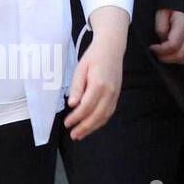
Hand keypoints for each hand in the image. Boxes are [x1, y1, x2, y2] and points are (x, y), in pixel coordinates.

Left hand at [64, 18, 125, 139]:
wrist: (111, 48)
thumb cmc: (93, 57)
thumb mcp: (80, 69)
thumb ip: (77, 87)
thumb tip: (72, 104)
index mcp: (99, 84)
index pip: (86, 106)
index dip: (76, 117)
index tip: (67, 123)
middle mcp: (109, 92)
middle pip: (96, 115)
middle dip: (84, 127)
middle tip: (73, 135)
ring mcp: (115, 95)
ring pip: (104, 116)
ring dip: (92, 128)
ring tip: (80, 135)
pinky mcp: (117, 96)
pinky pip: (109, 113)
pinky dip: (100, 121)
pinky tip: (92, 126)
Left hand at [150, 9, 183, 64]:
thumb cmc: (174, 3)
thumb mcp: (162, 11)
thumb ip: (161, 26)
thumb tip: (161, 40)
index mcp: (183, 24)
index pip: (173, 45)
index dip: (161, 50)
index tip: (152, 47)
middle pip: (180, 55)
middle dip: (165, 58)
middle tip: (155, 53)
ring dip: (172, 59)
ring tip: (162, 53)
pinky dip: (178, 57)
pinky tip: (170, 51)